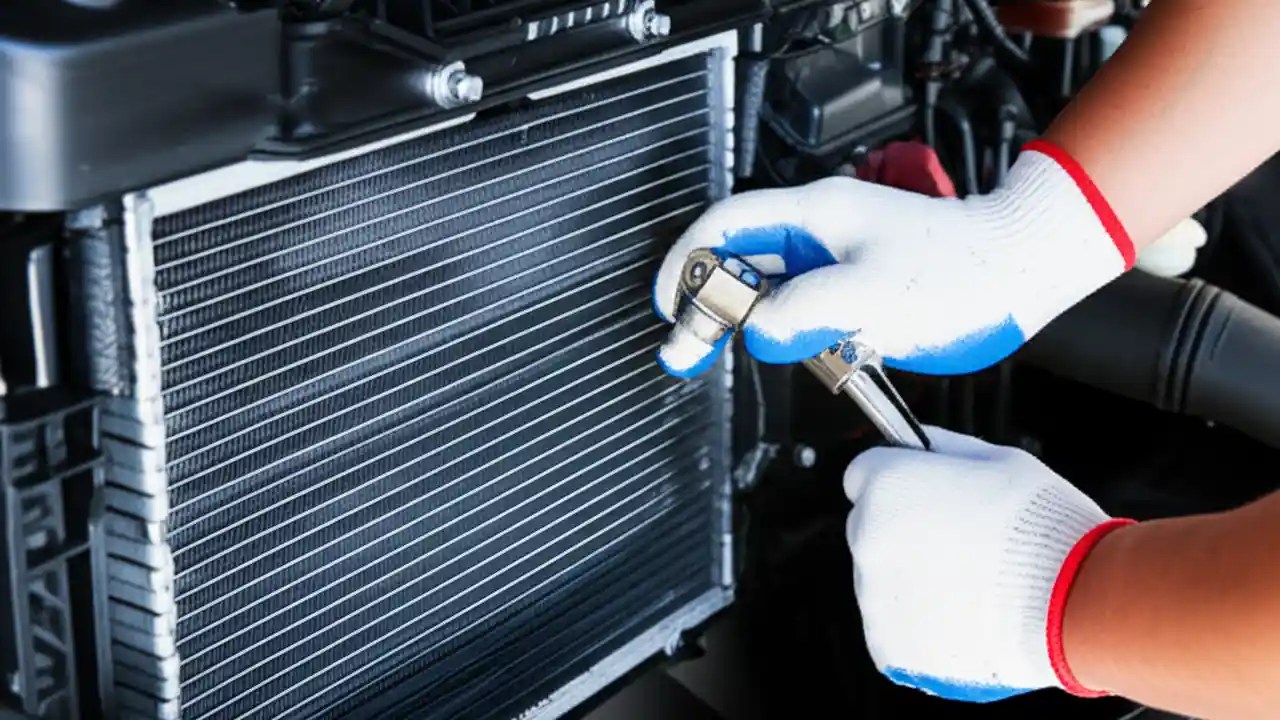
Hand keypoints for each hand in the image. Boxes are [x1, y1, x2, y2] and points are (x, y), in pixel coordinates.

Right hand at [652, 141, 1133, 377]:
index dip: (685, 266)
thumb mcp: (869, 295)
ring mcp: (838, 260)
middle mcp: (819, 233)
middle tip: (684, 349)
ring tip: (721, 355)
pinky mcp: (857, 289)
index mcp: (813, 215)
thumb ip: (802, 313)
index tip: (668, 307)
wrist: (1019, 271)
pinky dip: (788, 333)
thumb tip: (759, 334)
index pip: (723, 228)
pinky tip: (793, 354)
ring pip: (770, 290)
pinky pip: (804, 309)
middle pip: (738, 262)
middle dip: (705, 303)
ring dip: (746, 323)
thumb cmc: (961, 270)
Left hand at [842, 426, 1131, 701]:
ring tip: (973, 587)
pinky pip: (893, 630)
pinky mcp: (887, 646)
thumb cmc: (1043, 529)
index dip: (899, 482)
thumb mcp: (1000, 460)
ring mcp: (873, 598)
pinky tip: (965, 619)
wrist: (1073, 605)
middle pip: (870, 529)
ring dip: (913, 581)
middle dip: (904, 533)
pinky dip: (921, 627)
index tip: (925, 494)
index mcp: (887, 486)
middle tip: (961, 545)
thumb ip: (944, 449)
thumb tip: (919, 446)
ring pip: (882, 582)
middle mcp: (867, 540)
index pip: (863, 475)